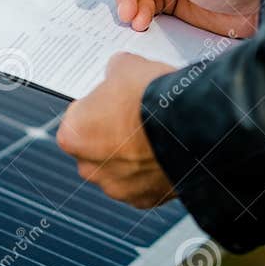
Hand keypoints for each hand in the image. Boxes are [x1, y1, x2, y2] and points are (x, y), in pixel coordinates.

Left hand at [56, 53, 176, 208]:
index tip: (113, 100)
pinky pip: (144, 184)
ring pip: (120, 169)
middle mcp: (90, 167)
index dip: (98, 106)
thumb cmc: (152, 98)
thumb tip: (120, 70)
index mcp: (73, 134)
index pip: (78, 118)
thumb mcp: (126, 65)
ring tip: (155, 135)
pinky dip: (153, 172)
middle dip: (112, 136)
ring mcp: (118, 187)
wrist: (191, 126)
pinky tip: (166, 152)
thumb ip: (115, 72)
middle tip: (134, 117)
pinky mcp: (146, 200)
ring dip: (132, 157)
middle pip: (96, 148)